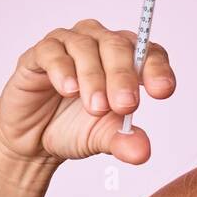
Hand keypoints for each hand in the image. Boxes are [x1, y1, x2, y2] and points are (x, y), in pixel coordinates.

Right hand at [0, 18, 176, 165]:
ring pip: (86, 46)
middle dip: (123, 76)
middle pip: (118, 46)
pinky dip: (62, 69)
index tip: (162, 91)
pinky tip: (68, 89)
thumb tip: (142, 152)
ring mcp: (69, 44)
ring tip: (96, 106)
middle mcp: (100, 44)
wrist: (33, 140)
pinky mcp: (38, 54)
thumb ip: (124, 140)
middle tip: (125, 105)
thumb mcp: (104, 137)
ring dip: (93, 76)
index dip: (158, 69)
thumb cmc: (74, 127)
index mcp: (127, 59)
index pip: (150, 53)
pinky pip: (52, 51)